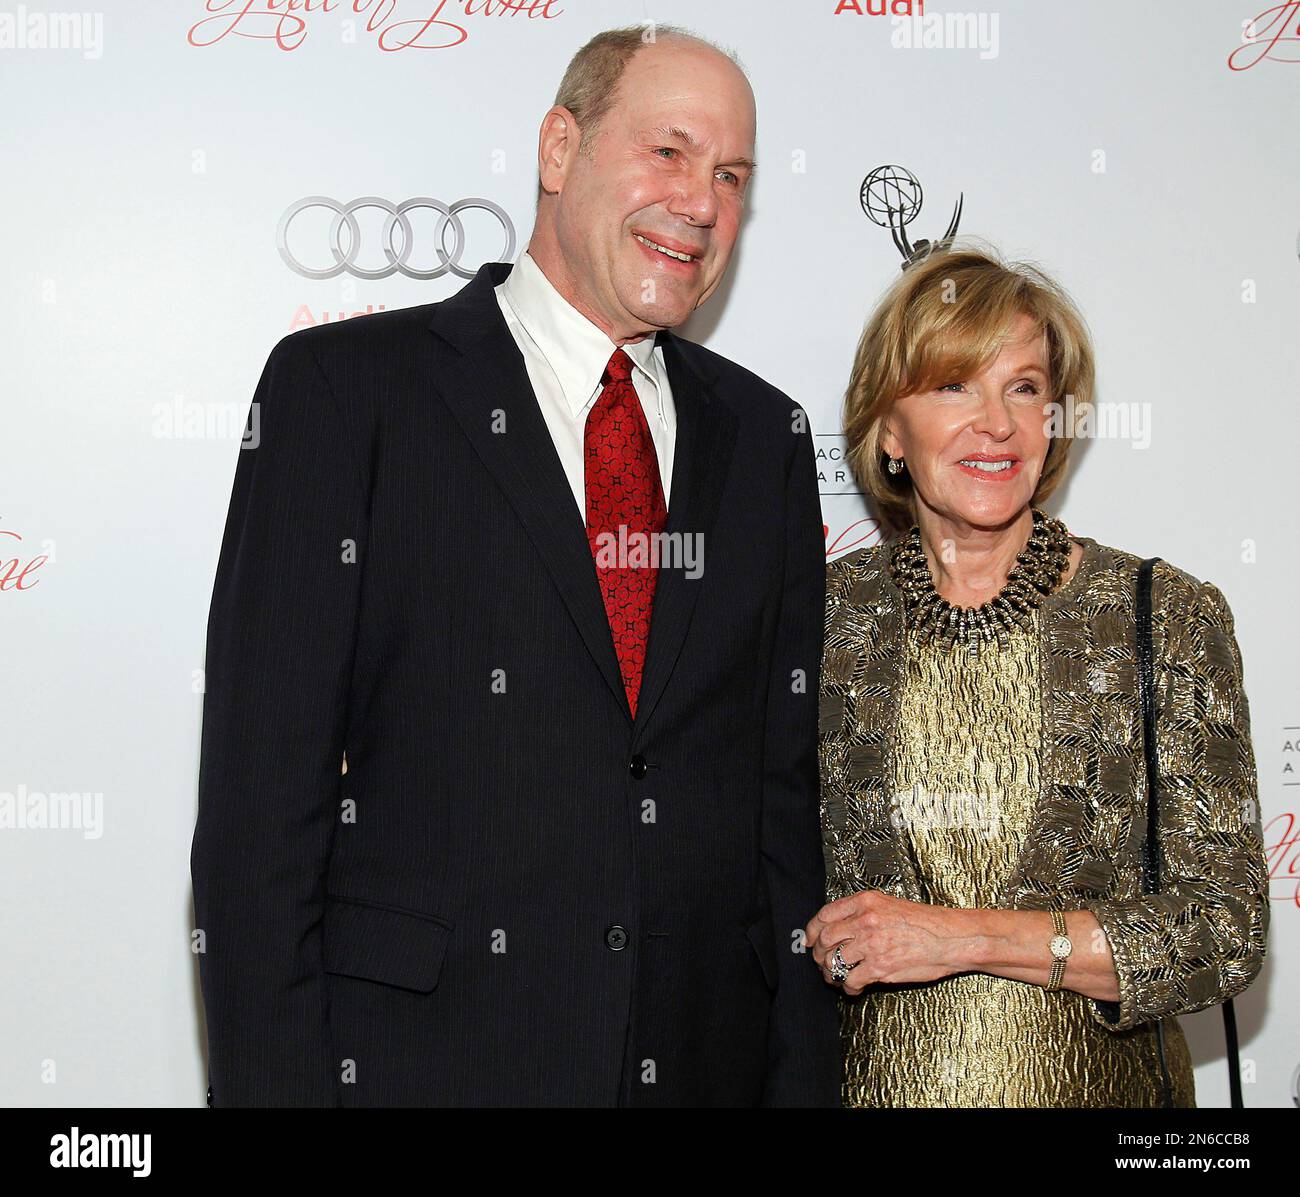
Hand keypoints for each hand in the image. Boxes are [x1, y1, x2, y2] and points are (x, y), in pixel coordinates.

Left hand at [804, 890, 964, 995]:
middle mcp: (865, 920)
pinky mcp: (880, 966)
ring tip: (836, 978)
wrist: (951, 938)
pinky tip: (854, 988)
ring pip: (834, 961)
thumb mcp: (889, 905)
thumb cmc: (925, 923)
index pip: (825, 914)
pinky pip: (851, 980)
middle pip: (825, 938)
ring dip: (830, 973)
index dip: (812, 929)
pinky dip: (848, 987)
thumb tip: (839, 929)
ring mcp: (871, 943)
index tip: (809, 939)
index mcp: (866, 902)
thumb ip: (863, 914)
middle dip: (818, 953)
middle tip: (821, 962)